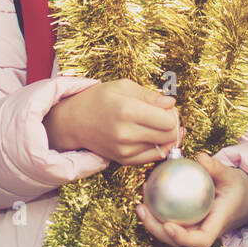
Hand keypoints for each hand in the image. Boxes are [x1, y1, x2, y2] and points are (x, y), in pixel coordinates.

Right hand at [43, 79, 182, 165]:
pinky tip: (152, 137)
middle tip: (165, 116)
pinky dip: (158, 147)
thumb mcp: (123, 86)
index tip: (167, 107)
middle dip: (173, 125)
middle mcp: (126, 133)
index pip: (168, 121)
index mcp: (127, 110)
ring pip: (163, 147)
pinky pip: (153, 157)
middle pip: (169, 135)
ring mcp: (125, 150)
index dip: (173, 113)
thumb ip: (150, 95)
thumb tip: (171, 103)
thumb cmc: (99, 99)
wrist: (74, 122)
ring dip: (165, 136)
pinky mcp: (124, 160)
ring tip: (155, 125)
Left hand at [136, 153, 247, 246]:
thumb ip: (217, 168)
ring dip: (152, 223)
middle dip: (157, 230)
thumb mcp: (231, 176)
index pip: (201, 240)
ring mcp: (194, 228)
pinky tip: (147, 195)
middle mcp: (203, 230)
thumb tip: (201, 158)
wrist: (242, 199)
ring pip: (170, 233)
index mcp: (217, 224)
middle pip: (178, 240)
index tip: (169, 225)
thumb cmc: (237, 188)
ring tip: (140, 205)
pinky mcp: (187, 222)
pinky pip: (170, 220)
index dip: (183, 237)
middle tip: (143, 210)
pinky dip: (157, 211)